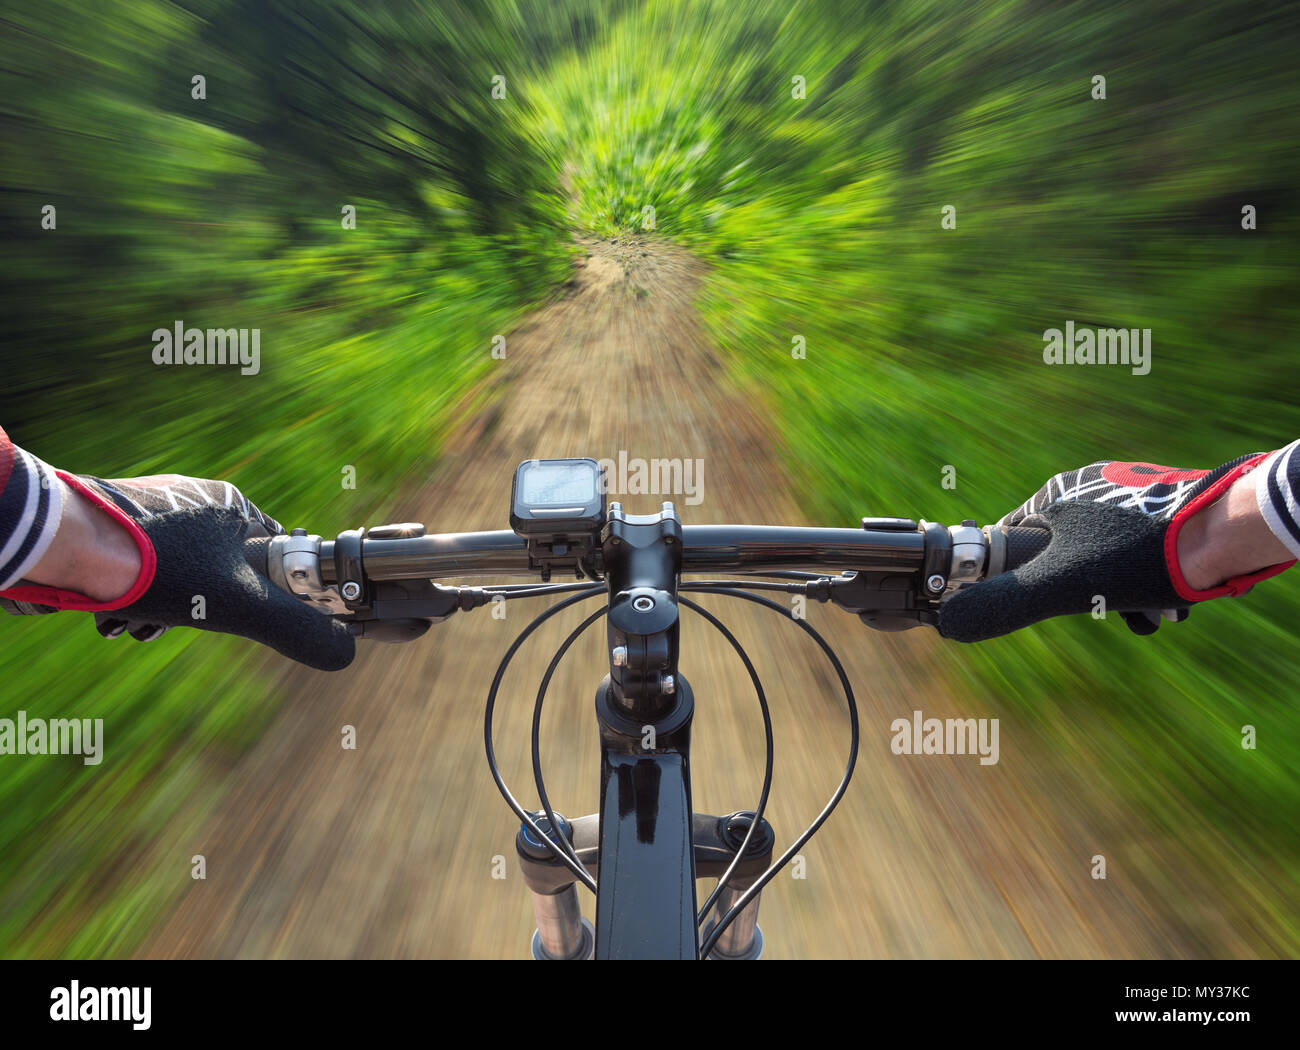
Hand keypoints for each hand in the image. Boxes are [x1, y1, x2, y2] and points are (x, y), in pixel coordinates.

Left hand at [8, 472, 354, 670]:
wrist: (66, 545)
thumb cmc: (158, 567)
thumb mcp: (240, 605)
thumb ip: (297, 629)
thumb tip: (346, 653)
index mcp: (231, 505)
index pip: (272, 550)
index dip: (267, 589)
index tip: (247, 613)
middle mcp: (192, 498)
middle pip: (218, 569)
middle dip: (198, 609)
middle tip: (180, 623)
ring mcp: (148, 508)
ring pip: (173, 573)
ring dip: (158, 608)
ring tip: (137, 622)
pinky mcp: (109, 522)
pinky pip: (135, 566)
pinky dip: (128, 596)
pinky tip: (114, 613)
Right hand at [938, 454, 1294, 642]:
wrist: (1224, 533)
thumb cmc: (1137, 554)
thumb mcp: (1059, 587)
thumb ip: (1002, 605)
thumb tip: (950, 625)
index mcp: (1056, 492)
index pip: (1013, 538)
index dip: (1017, 576)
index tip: (1038, 601)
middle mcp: (1091, 485)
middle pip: (1064, 554)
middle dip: (1086, 594)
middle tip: (1107, 611)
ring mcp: (1131, 492)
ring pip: (1107, 557)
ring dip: (1123, 593)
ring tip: (1146, 610)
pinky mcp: (1166, 506)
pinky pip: (1141, 550)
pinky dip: (1149, 579)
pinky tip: (1166, 600)